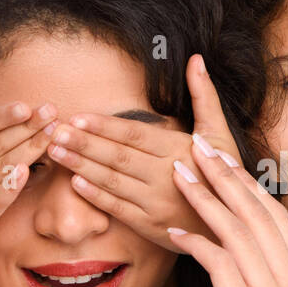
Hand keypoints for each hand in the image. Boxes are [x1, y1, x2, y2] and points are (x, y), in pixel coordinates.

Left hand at [48, 54, 240, 249]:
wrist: (232, 224)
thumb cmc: (223, 174)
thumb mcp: (220, 134)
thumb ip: (204, 97)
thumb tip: (196, 60)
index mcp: (180, 150)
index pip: (135, 135)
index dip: (104, 126)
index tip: (78, 116)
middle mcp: (166, 177)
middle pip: (117, 157)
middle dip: (83, 143)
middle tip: (55, 130)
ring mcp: (156, 204)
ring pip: (112, 181)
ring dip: (80, 166)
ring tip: (55, 151)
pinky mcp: (150, 226)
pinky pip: (117, 208)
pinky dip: (95, 196)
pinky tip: (74, 183)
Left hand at [165, 134, 287, 286]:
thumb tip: (233, 256)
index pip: (277, 221)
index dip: (248, 186)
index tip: (222, 160)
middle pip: (261, 216)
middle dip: (227, 177)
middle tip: (198, 147)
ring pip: (239, 232)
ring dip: (206, 198)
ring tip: (179, 172)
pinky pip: (220, 263)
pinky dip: (197, 241)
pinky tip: (175, 230)